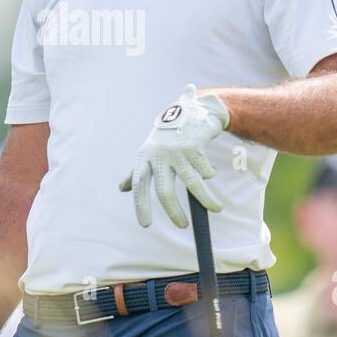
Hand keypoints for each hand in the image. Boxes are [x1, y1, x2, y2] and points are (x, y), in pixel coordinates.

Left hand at [119, 84, 228, 227]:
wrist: (190, 110)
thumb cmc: (166, 136)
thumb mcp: (148, 151)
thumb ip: (135, 170)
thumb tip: (121, 188)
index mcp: (145, 156)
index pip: (139, 184)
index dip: (141, 205)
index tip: (145, 224)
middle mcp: (159, 154)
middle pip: (165, 191)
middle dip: (173, 211)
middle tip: (181, 226)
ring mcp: (177, 151)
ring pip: (192, 183)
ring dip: (206, 199)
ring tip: (216, 208)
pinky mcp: (195, 148)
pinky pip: (205, 172)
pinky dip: (209, 174)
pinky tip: (209, 171)